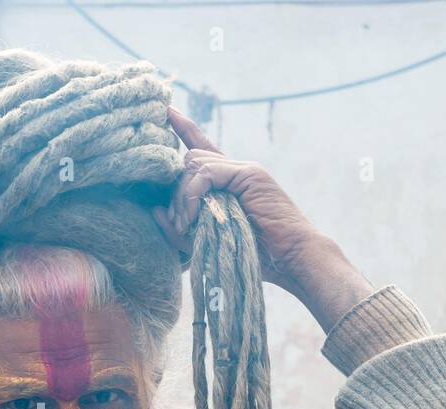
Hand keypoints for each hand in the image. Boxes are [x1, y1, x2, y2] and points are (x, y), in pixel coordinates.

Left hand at [154, 106, 372, 330]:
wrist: (290, 259)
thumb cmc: (253, 255)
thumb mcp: (206, 241)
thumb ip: (181, 228)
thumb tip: (155, 210)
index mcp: (228, 182)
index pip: (202, 148)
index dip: (184, 129)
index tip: (168, 111)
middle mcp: (235, 170)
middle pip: (189, 160)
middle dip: (176, 192)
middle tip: (179, 223)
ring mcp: (243, 169)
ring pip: (194, 164)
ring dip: (183, 196)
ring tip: (186, 224)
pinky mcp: (248, 173)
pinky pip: (206, 173)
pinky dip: (194, 194)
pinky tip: (194, 216)